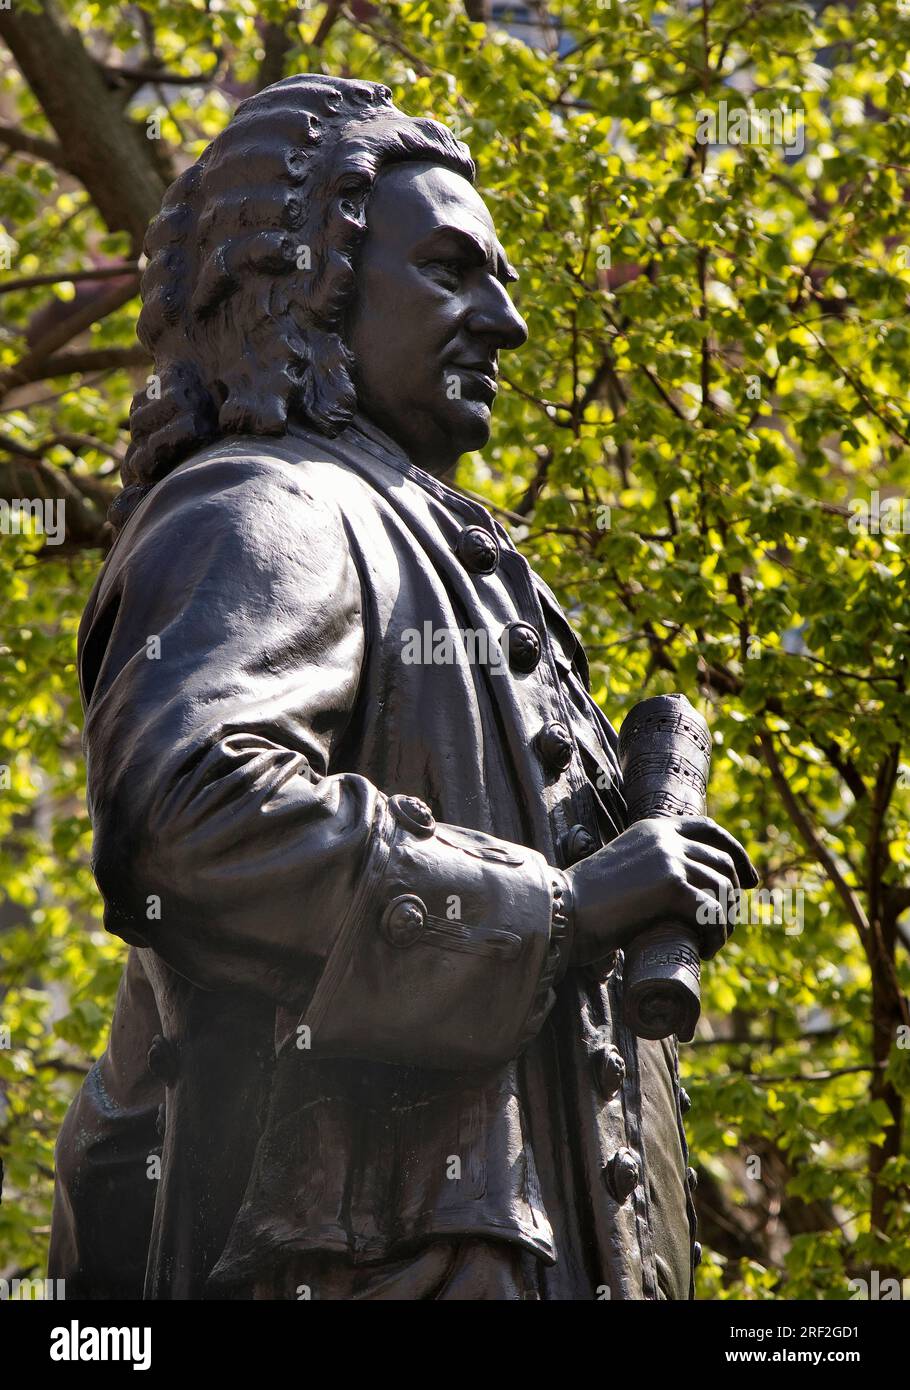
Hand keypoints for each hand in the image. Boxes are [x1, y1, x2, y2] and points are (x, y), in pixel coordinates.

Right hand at [567, 816, 758, 966]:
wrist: (561, 910)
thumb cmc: (584, 902)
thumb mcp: (622, 872)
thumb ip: (647, 873)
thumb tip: (672, 901)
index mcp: (653, 828)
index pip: (709, 829)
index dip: (735, 852)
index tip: (749, 879)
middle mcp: (665, 837)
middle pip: (722, 861)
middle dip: (734, 895)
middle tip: (726, 925)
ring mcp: (670, 858)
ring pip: (722, 888)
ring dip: (725, 920)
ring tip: (710, 942)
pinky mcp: (671, 885)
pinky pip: (712, 910)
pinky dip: (716, 934)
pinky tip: (705, 950)